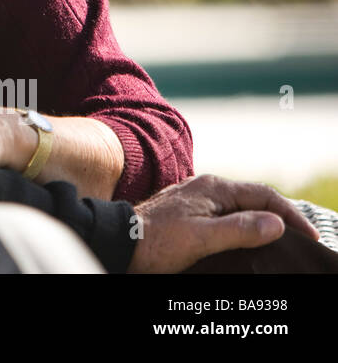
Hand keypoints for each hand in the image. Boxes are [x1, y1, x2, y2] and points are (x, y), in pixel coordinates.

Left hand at [129, 174, 320, 272]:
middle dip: (279, 217)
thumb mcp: (202, 237)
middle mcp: (207, 188)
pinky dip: (242, 225)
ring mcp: (197, 199)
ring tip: (278, 242)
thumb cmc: (158, 240)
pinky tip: (246, 240)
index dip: (290, 214)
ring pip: (240, 207)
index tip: (308, 236)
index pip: (264, 194)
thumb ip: (239, 229)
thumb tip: (276, 223)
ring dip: (260, 222)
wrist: (121, 241)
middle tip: (299, 240)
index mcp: (214, 188)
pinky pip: (225, 214)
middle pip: (254, 199)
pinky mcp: (190, 211)